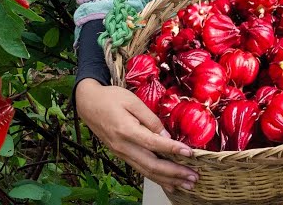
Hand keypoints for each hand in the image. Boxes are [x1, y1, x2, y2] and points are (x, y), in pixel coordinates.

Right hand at [75, 79, 198, 193]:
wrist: (88, 104)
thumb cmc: (111, 98)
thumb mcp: (132, 101)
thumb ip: (151, 118)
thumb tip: (166, 136)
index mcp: (126, 130)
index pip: (153, 144)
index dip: (173, 149)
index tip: (190, 153)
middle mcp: (123, 146)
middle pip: (151, 165)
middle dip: (175, 173)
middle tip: (193, 177)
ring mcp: (121, 153)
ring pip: (146, 172)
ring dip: (168, 180)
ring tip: (186, 184)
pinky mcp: (122, 155)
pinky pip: (141, 169)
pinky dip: (157, 177)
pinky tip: (169, 182)